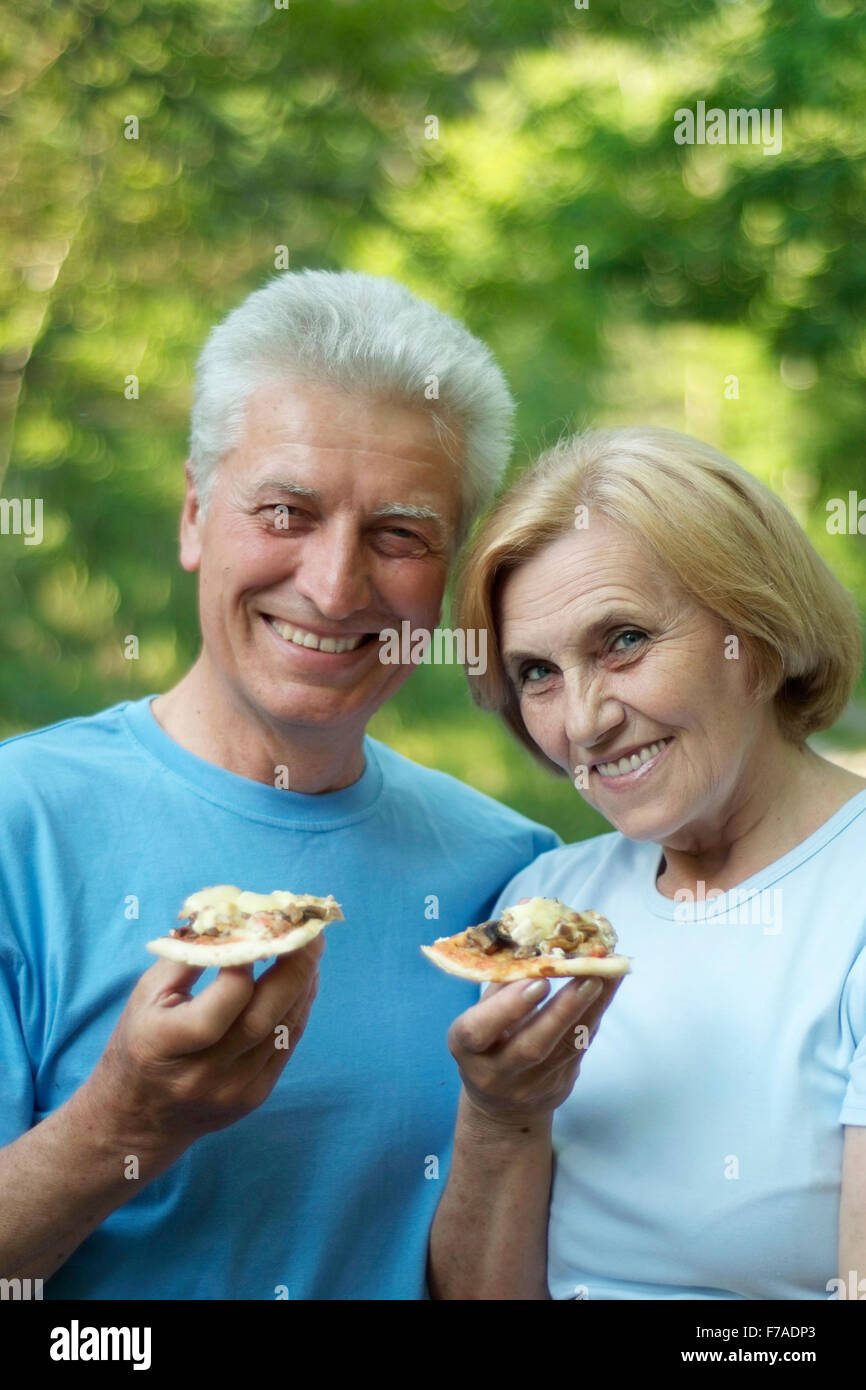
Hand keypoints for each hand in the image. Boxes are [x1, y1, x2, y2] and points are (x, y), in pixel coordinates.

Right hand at [79, 940, 322, 1160]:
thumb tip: (236, 920)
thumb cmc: (140, 1040)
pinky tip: (304, 981)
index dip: (246, 963)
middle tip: (309, 931)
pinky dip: (299, 1008)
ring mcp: (232, 1090)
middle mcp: (201, 1074)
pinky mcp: (254, 1096)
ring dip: (303, 985)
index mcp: (163, 1043)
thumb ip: (188, 956)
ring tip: (310, 949)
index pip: (222, 1002)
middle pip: (262, 1019)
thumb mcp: (146, 994)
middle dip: (293, 969)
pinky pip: (287, 1045)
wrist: (139, 1118)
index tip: (258, 929)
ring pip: (282, 1030)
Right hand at [448, 974, 621, 1128]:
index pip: (479, 1030)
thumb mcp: (481, 1014)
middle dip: (562, 1010)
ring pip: (565, 1048)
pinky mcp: (561, 1083)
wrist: (502, 1105)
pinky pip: (581, 1047)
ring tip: (609, 974)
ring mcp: (532, 1083)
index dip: (508, 1006)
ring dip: (590, 1008)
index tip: (538, 980)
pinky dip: (597, 1013)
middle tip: (588, 975)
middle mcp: (497, 1072)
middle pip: (531, 1046)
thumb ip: (501, 981)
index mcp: (468, 1047)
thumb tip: (531, 932)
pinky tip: (610, 985)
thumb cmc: (488, 1041)